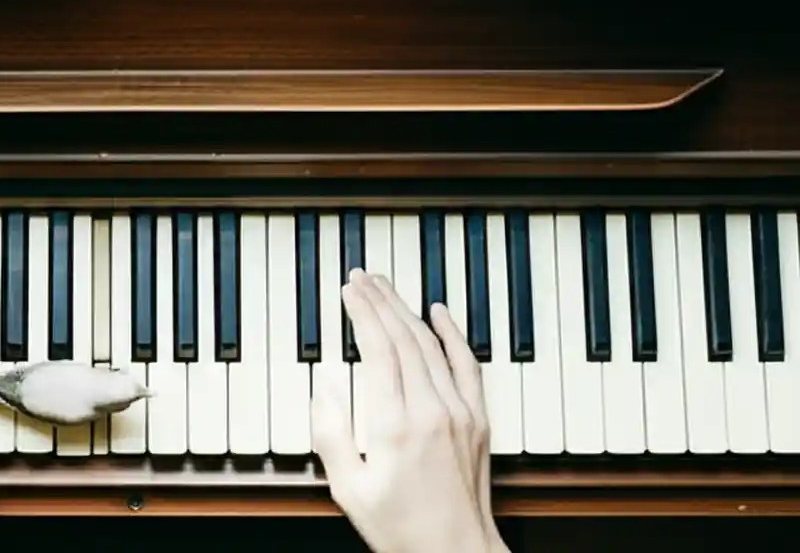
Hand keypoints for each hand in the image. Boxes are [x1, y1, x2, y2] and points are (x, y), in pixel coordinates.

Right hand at [311, 270, 508, 552]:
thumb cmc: (400, 527)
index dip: (363, 313)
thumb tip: (324, 389)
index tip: (349, 291)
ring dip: (408, 310)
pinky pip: (467, 364)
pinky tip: (440, 312)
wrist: (454, 552)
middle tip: (362, 276)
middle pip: (405, 337)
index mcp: (395, 425)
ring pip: (432, 344)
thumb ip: (330, 434)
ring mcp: (459, 412)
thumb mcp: (347, 488)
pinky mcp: (477, 419)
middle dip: (381, 300)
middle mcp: (431, 411)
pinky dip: (453, 334)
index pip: (379, 349)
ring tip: (387, 286)